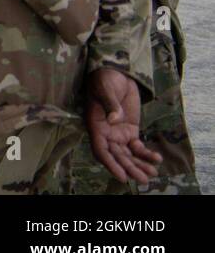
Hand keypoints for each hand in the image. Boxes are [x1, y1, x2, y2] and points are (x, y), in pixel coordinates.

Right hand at [86, 68, 161, 184]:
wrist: (115, 73)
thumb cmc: (104, 79)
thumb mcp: (105, 88)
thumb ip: (110, 103)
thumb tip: (114, 119)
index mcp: (96, 125)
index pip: (101, 150)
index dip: (110, 164)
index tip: (121, 176)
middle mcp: (106, 133)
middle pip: (117, 156)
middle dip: (129, 168)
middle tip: (143, 179)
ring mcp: (118, 133)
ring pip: (128, 155)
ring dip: (139, 165)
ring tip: (152, 173)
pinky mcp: (130, 130)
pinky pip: (137, 147)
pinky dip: (146, 154)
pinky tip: (157, 158)